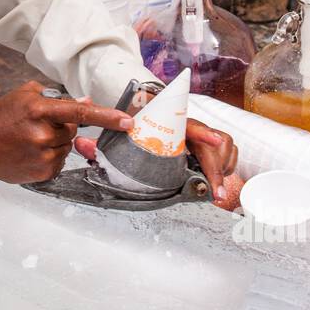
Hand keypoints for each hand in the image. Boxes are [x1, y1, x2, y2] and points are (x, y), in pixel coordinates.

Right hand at [0, 82, 133, 183]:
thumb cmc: (1, 116)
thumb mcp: (25, 96)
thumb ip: (56, 98)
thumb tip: (86, 102)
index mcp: (40, 110)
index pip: (80, 112)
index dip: (107, 117)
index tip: (128, 122)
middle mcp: (43, 134)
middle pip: (73, 130)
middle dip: (62, 127)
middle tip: (38, 125)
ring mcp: (43, 156)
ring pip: (66, 147)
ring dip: (55, 142)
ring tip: (30, 140)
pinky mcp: (42, 173)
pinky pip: (60, 162)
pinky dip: (50, 157)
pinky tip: (30, 152)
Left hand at [75, 118, 238, 208]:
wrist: (150, 116)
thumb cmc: (138, 130)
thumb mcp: (120, 138)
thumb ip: (101, 144)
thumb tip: (81, 145)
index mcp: (170, 122)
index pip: (189, 124)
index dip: (203, 132)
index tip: (214, 140)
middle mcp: (190, 126)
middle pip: (213, 142)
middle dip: (216, 168)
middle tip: (215, 192)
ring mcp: (204, 134)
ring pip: (224, 147)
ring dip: (221, 168)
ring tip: (214, 189)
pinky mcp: (213, 143)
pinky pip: (228, 154)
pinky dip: (226, 167)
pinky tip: (217, 181)